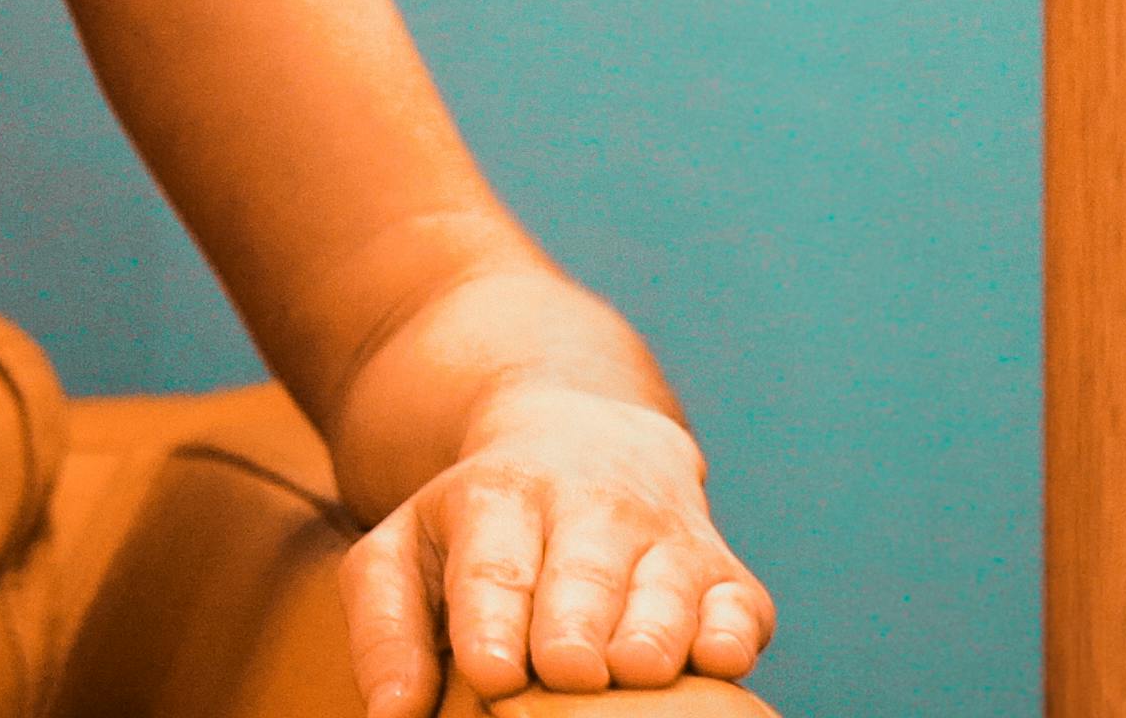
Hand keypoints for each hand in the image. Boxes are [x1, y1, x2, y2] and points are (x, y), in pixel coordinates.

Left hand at [338, 390, 775, 706]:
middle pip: (584, 574)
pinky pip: (739, 602)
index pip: (494, 566)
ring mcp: (664, 537)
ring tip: (635, 667)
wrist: (582, 436)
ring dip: (655, 629)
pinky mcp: (725, 571)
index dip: (493, 620)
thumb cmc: (478, 526)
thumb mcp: (404, 550)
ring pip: (667, 586)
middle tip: (567, 671)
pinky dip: (734, 629)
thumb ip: (385, 630)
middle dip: (576, 624)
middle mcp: (589, 509)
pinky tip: (720, 658)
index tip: (490, 671)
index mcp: (499, 501)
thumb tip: (389, 715)